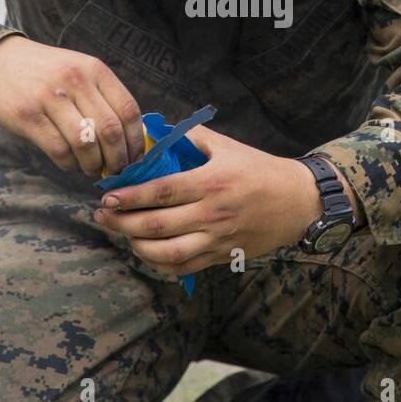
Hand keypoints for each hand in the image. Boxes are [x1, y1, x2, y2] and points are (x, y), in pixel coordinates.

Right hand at [0, 35, 143, 176]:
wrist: (1, 62)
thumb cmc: (49, 74)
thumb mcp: (81, 72)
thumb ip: (104, 98)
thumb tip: (130, 142)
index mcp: (95, 70)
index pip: (128, 111)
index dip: (135, 141)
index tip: (134, 159)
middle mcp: (75, 80)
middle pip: (109, 130)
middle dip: (117, 159)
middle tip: (115, 171)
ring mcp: (50, 97)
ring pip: (85, 144)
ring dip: (93, 165)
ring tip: (92, 169)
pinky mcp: (27, 115)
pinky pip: (58, 150)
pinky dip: (69, 164)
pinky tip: (71, 164)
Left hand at [92, 127, 356, 275]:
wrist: (298, 202)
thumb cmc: (260, 169)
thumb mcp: (228, 146)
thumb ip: (192, 139)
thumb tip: (156, 134)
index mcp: (212, 182)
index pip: (162, 192)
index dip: (130, 196)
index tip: (108, 196)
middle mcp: (212, 213)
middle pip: (157, 225)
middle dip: (122, 223)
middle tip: (102, 217)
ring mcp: (217, 239)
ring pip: (167, 253)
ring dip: (136, 246)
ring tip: (121, 234)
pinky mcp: (222, 256)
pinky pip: (184, 267)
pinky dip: (159, 264)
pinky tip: (145, 252)